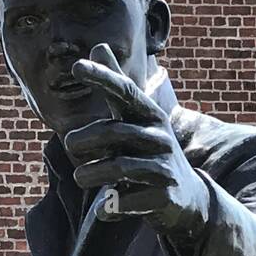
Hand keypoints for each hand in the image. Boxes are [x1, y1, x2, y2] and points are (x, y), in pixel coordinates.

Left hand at [64, 44, 210, 240]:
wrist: (186, 198)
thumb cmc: (150, 152)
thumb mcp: (135, 119)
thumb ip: (116, 87)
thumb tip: (98, 46)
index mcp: (151, 115)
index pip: (125, 91)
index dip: (102, 78)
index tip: (76, 66)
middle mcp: (160, 138)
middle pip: (116, 133)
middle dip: (87, 138)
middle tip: (69, 144)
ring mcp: (164, 168)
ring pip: (121, 167)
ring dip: (93, 174)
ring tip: (79, 177)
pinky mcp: (164, 196)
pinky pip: (130, 201)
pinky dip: (111, 206)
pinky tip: (102, 210)